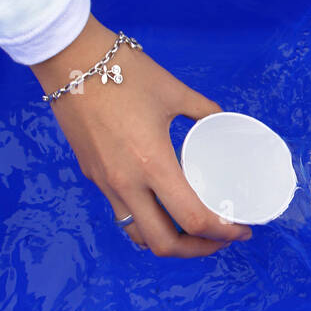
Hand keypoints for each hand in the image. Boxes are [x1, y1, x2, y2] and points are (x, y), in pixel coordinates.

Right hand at [31, 16, 251, 255]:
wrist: (70, 60)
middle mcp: (126, 183)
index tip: (241, 229)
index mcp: (152, 164)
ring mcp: (105, 183)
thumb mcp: (174, 92)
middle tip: (220, 238)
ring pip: (137, 233)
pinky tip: (162, 207)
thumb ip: (203, 111)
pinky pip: (122, 213)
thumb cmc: (124, 72)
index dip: (223, 233)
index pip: (192, 219)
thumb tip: (220, 120)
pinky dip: (146, 221)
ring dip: (168, 241)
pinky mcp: (93, 175)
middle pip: (163, 244)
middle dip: (197, 249)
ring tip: (192, 229)